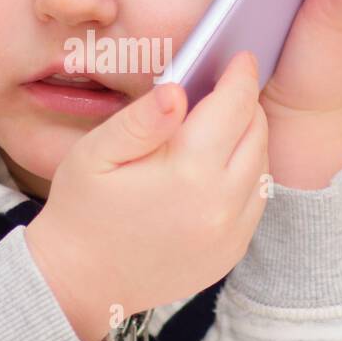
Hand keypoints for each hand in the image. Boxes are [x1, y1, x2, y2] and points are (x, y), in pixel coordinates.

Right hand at [25, 51, 267, 340]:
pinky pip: (257, 200)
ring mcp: (230, 233)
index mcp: (188, 174)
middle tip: (228, 87)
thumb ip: (140, 121)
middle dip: (246, 104)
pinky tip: (220, 164)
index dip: (240, 76)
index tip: (241, 57)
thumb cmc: (81, 211)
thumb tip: (176, 90)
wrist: (79, 282)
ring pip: (263, 166)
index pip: (233, 107)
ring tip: (223, 122)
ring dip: (250, 139)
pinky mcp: (231, 251)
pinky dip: (247, 174)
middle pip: (257, 134)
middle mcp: (220, 205)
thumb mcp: (94, 154)